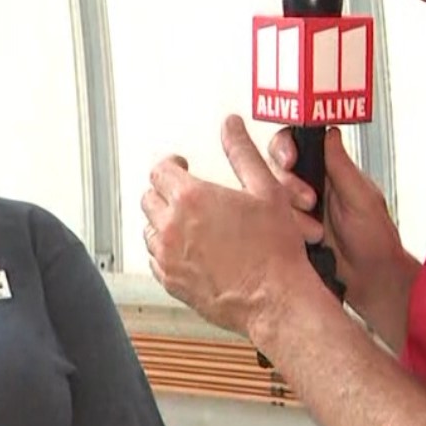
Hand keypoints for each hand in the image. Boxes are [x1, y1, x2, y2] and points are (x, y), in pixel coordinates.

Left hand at [143, 116, 325, 336]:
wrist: (276, 299)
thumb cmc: (275, 250)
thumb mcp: (267, 190)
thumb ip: (243, 153)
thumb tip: (231, 126)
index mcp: (192, 198)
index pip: (160, 170)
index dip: (172, 164)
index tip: (182, 165)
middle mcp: (173, 226)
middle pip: (149, 198)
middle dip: (165, 191)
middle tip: (184, 193)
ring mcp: (169, 256)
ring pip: (149, 229)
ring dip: (164, 221)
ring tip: (188, 222)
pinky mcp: (171, 282)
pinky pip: (155, 259)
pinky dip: (166, 251)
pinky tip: (189, 250)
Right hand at [268, 125, 416, 325]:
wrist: (371, 282)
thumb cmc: (376, 241)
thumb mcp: (362, 199)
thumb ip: (342, 167)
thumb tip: (330, 132)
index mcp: (327, 171)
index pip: (296, 144)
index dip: (286, 147)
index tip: (290, 160)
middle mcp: (306, 187)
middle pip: (274, 168)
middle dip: (287, 182)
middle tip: (309, 201)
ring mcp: (293, 211)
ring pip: (268, 196)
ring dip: (289, 212)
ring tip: (315, 231)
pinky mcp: (285, 233)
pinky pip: (269, 223)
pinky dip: (280, 229)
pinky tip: (300, 238)